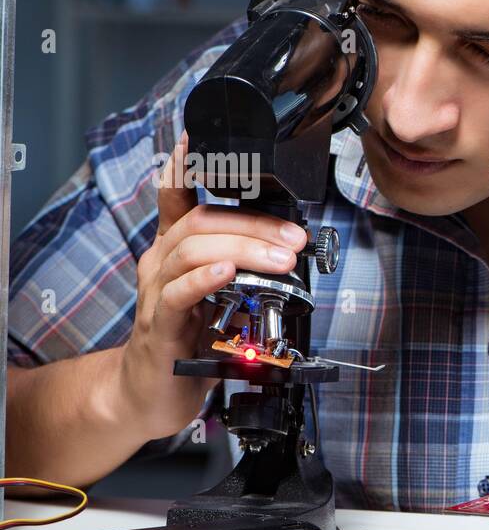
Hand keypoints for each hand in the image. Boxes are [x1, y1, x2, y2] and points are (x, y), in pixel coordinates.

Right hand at [114, 130, 307, 440]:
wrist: (150, 393)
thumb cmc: (186, 340)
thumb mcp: (217, 292)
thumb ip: (240, 264)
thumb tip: (288, 244)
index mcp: (176, 249)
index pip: (177, 194)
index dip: (188, 162)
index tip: (204, 135)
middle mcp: (162, 262)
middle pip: (203, 221)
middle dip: (255, 223)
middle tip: (297, 237)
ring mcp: (158, 292)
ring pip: (195, 250)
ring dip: (245, 248)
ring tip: (282, 257)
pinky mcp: (161, 325)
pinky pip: (180, 293)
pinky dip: (206, 278)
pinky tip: (229, 271)